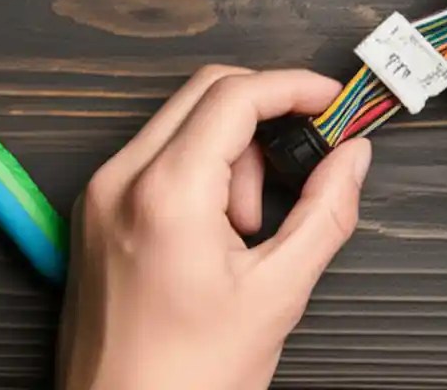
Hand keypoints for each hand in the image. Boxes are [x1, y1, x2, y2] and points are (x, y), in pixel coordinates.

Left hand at [57, 66, 371, 389]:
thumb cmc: (186, 379)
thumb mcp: (278, 293)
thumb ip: (326, 212)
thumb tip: (352, 158)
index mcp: (166, 194)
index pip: (236, 96)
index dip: (295, 87)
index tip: (332, 102)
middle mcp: (120, 181)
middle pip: (206, 92)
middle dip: (265, 115)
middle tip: (304, 157)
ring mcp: (100, 196)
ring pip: (180, 122)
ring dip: (232, 150)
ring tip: (249, 226)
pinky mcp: (94, 214)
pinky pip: (156, 157)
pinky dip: (200, 171)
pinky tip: (219, 231)